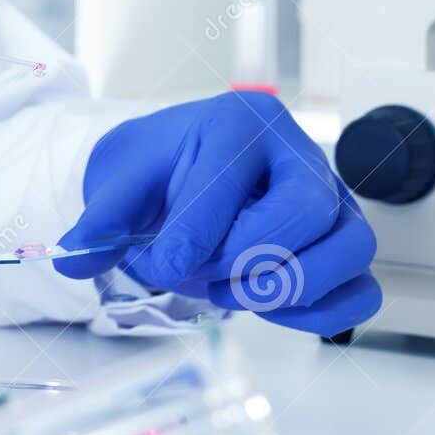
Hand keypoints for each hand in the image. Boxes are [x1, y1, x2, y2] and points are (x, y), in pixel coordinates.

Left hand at [53, 91, 378, 334]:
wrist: (185, 165)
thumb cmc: (162, 166)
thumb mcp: (122, 181)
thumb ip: (101, 220)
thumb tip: (73, 260)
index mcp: (239, 123)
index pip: (232, 181)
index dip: (196, 234)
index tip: (164, 265)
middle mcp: (297, 154)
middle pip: (307, 211)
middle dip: (245, 258)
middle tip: (198, 275)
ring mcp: (331, 198)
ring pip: (350, 247)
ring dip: (288, 286)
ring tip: (230, 291)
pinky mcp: (342, 240)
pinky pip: (362, 287)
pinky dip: (322, 311)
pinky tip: (269, 310)